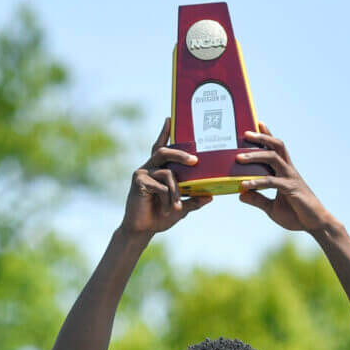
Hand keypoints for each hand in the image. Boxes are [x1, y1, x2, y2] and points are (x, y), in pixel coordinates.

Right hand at [120, 119, 210, 235]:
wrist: (142, 230)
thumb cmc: (160, 216)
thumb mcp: (181, 208)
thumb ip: (193, 200)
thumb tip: (211, 196)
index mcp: (158, 169)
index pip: (161, 147)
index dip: (165, 132)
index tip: (170, 118)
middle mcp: (150, 167)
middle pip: (165, 152)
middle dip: (180, 154)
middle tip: (194, 161)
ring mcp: (143, 173)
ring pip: (167, 173)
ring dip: (176, 191)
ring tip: (178, 207)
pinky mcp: (138, 182)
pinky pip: (160, 186)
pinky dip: (167, 199)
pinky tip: (167, 209)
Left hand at [236, 123, 336, 233]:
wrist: (315, 224)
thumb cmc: (296, 214)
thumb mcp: (271, 208)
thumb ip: (258, 199)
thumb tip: (241, 195)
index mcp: (284, 172)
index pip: (275, 149)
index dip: (267, 135)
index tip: (257, 122)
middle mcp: (288, 171)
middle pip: (276, 146)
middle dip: (262, 137)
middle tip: (245, 133)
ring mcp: (290, 178)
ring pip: (274, 158)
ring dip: (255, 155)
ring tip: (239, 158)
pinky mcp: (291, 189)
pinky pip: (272, 181)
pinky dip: (257, 182)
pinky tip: (244, 185)